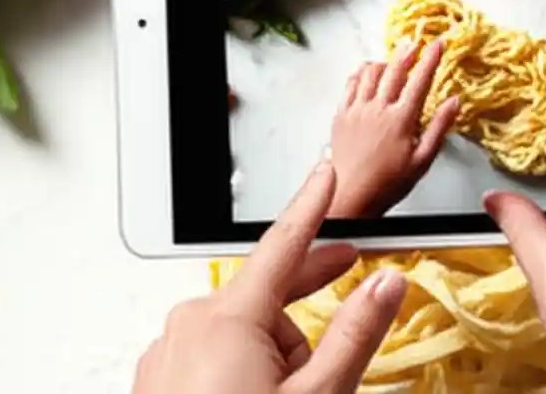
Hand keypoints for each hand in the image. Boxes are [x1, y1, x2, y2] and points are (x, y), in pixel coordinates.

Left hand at [133, 162, 406, 393]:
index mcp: (228, 319)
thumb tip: (387, 284)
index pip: (282, 246)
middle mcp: (189, 325)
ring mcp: (167, 355)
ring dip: (277, 347)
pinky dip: (242, 366)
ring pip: (240, 328)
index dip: (311, 207)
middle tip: (353, 274)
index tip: (324, 174)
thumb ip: (355, 334)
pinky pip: (212, 353)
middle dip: (310, 293)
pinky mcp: (158, 382)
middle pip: (265, 289)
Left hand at [328, 40, 459, 217]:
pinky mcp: (341, 115)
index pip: (420, 80)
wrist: (351, 195)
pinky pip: (350, 85)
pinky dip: (360, 74)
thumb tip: (454, 102)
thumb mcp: (423, 160)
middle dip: (407, 52)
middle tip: (415, 43)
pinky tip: (365, 73)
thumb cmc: (389, 183)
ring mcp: (357, 110)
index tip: (438, 44)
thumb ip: (439, 127)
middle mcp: (378, 108)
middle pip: (394, 70)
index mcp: (401, 119)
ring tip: (392, 58)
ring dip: (384, 61)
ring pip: (370, 73)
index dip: (431, 59)